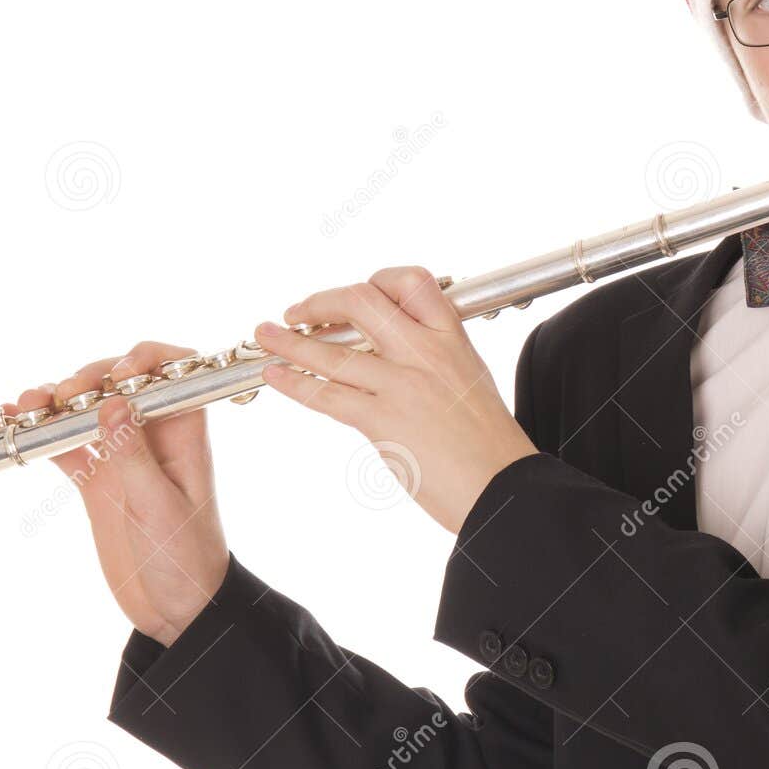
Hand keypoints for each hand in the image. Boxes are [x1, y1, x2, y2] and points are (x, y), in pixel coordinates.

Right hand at [4, 340, 229, 646]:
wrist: (177, 610)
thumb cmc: (186, 559)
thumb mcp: (160, 508)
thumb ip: (135, 455)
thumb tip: (115, 401)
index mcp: (184, 434)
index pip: (173, 372)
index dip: (146, 359)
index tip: (116, 373)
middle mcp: (152, 436)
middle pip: (117, 383)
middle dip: (88, 378)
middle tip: (62, 397)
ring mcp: (120, 456)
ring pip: (85, 411)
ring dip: (55, 402)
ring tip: (25, 406)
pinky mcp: (96, 480)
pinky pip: (65, 445)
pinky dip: (41, 435)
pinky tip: (15, 427)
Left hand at [253, 266, 537, 534]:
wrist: (503, 487)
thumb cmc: (491, 445)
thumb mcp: (471, 379)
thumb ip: (436, 358)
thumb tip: (397, 351)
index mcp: (453, 338)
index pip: (411, 282)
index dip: (374, 281)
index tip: (351, 296)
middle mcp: (426, 352)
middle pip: (361, 301)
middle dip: (320, 301)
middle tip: (298, 311)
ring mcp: (402, 385)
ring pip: (331, 349)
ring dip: (289, 340)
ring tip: (264, 334)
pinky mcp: (382, 421)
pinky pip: (326, 394)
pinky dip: (294, 381)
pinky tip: (276, 375)